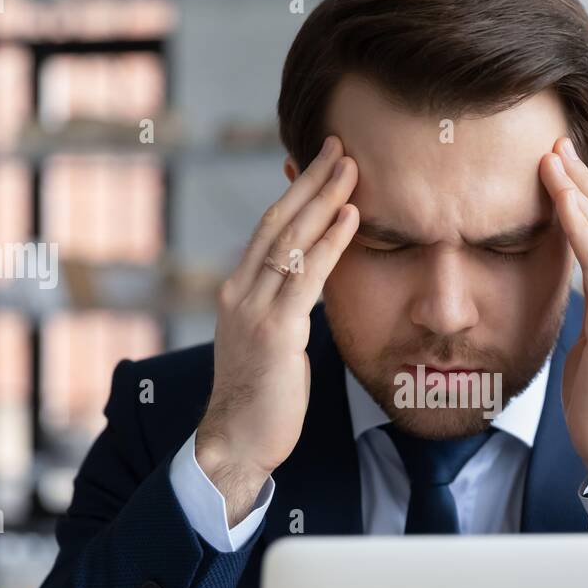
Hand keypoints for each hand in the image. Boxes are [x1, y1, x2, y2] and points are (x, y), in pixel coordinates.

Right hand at [195, 135, 358, 524]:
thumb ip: (287, 309)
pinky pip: (307, 277)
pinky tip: (351, 217)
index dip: (296, 192)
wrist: (235, 442)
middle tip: (339, 145)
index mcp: (238, 291)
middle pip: (278, 222)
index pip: (269, 229)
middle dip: (310, 180)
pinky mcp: (275, 332)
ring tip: (352, 167)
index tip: (322, 162)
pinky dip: (330, 243)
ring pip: (291, 240)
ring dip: (324, 199)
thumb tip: (312, 286)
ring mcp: (253, 310)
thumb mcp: (272, 342)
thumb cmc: (261, 399)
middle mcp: (239, 291)